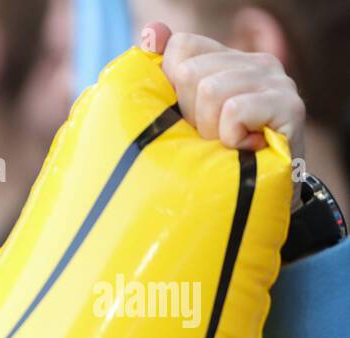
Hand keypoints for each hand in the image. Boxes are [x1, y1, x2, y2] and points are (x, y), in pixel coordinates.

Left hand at [141, 20, 304, 205]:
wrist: (253, 202)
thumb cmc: (212, 161)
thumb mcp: (181, 119)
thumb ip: (167, 75)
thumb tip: (149, 34)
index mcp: (228, 61)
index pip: (182, 46)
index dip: (170, 86)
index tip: (185, 118)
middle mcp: (256, 64)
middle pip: (191, 72)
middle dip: (188, 115)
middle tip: (208, 140)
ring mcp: (276, 82)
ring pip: (211, 91)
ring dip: (208, 131)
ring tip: (225, 146)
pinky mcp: (289, 106)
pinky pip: (235, 110)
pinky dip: (229, 136)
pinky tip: (243, 148)